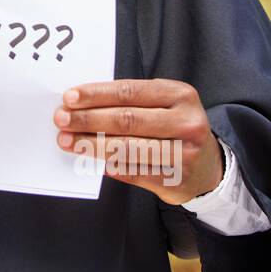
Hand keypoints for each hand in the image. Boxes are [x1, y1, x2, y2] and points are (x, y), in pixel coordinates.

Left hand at [53, 79, 221, 203]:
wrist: (209, 166)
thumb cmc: (174, 127)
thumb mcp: (164, 104)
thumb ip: (131, 101)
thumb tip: (82, 104)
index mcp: (180, 95)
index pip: (130, 92)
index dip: (97, 95)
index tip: (69, 98)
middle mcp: (186, 122)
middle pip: (126, 120)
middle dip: (88, 120)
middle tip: (61, 120)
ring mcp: (184, 154)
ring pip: (127, 148)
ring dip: (91, 145)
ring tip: (68, 141)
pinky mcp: (176, 180)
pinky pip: (133, 172)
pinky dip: (110, 165)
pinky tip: (93, 161)